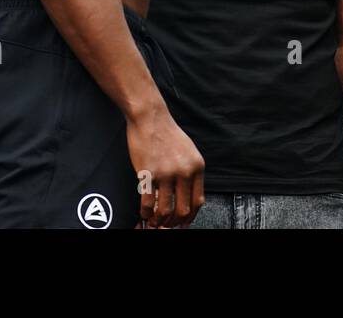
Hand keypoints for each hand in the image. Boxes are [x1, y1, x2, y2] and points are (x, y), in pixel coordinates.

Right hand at [126, 106, 204, 227]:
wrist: (150, 118)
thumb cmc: (167, 133)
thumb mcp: (188, 152)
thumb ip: (191, 172)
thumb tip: (188, 195)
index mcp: (197, 167)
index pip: (198, 201)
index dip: (190, 216)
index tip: (183, 222)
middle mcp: (184, 172)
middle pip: (183, 210)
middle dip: (174, 222)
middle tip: (167, 224)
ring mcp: (166, 173)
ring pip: (165, 210)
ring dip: (159, 220)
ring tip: (154, 221)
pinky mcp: (148, 174)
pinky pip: (147, 203)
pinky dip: (145, 213)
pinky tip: (144, 213)